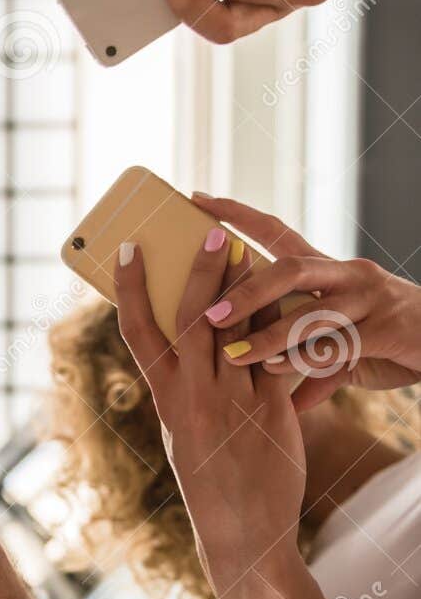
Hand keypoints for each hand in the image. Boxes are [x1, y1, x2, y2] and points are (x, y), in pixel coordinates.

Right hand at [114, 228, 305, 597]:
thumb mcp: (180, 429)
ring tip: (249, 254)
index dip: (132, 287)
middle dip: (204, 272)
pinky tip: (284, 301)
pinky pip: (277, 357)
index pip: (139, 332)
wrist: (244, 532)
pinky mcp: (274, 412)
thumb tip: (192, 333)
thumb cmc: (206, 479)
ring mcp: (236, 404)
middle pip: (197, 319)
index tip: (132, 249)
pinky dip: (281, 325)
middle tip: (213, 234)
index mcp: (164, 400)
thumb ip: (184, 383)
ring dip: (246, 288)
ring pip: (241, 331)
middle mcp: (195, 398)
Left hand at [192, 194, 420, 407]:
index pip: (278, 232)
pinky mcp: (386, 328)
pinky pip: (337, 344)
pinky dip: (305, 360)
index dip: (239, 215)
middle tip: (210, 312)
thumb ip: (318, 368)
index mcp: (332, 271)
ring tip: (235, 354)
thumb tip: (289, 399)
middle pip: (289, 268)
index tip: (199, 200)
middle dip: (246, 290)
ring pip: (309, 312)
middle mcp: (349, 275)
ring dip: (269, 337)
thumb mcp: (352, 353)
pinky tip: (278, 371)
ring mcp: (369, 299)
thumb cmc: (399, 344)